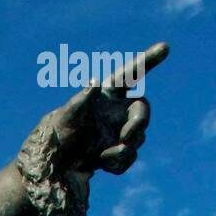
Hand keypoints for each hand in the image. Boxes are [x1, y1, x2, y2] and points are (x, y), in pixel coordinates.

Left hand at [49, 42, 168, 176]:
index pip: (130, 74)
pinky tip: (102, 165)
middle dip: (140, 123)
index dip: (148, 60)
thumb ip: (80, 100)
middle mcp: (115, 111)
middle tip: (127, 137)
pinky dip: (119, 163)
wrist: (51, 168)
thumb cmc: (55, 136)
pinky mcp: (115, 154)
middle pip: (142, 110)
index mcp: (106, 94)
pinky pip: (129, 157)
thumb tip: (94, 84)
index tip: (164, 47)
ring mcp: (117, 133)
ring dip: (125, 148)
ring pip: (138, 138)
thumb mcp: (64, 116)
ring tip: (103, 156)